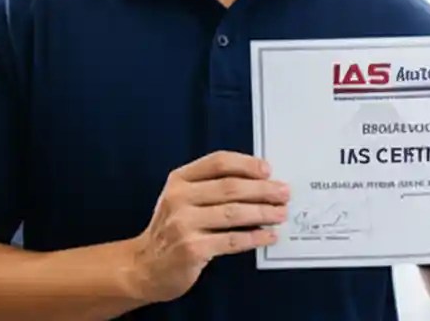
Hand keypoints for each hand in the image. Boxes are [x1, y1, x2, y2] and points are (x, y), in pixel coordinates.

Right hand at [128, 151, 289, 302]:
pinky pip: (231, 241)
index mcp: (178, 180)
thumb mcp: (181, 200)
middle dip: (263, 190)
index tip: (268, 170)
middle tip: (284, 193)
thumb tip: (257, 181)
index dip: (246, 164)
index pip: (218, 163)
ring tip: (280, 213)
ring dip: (263, 213)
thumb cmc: (171, 231)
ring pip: (234, 213)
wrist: (145, 267)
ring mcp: (183, 225)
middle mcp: (179, 199)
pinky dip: (254, 238)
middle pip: (230, 187)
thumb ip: (209, 187)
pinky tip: (267, 236)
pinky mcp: (192, 249)